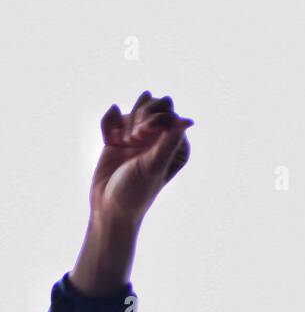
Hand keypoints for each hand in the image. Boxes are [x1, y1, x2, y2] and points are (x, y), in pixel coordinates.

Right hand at [70, 92, 193, 295]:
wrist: (108, 207)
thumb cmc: (136, 192)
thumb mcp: (154, 166)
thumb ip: (170, 141)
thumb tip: (189, 120)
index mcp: (176, 147)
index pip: (169, 113)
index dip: (153, 120)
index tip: (142, 139)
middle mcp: (161, 139)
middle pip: (154, 104)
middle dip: (140, 116)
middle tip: (134, 140)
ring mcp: (140, 136)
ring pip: (134, 107)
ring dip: (125, 123)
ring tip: (123, 143)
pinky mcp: (120, 136)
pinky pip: (114, 114)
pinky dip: (108, 125)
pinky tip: (109, 141)